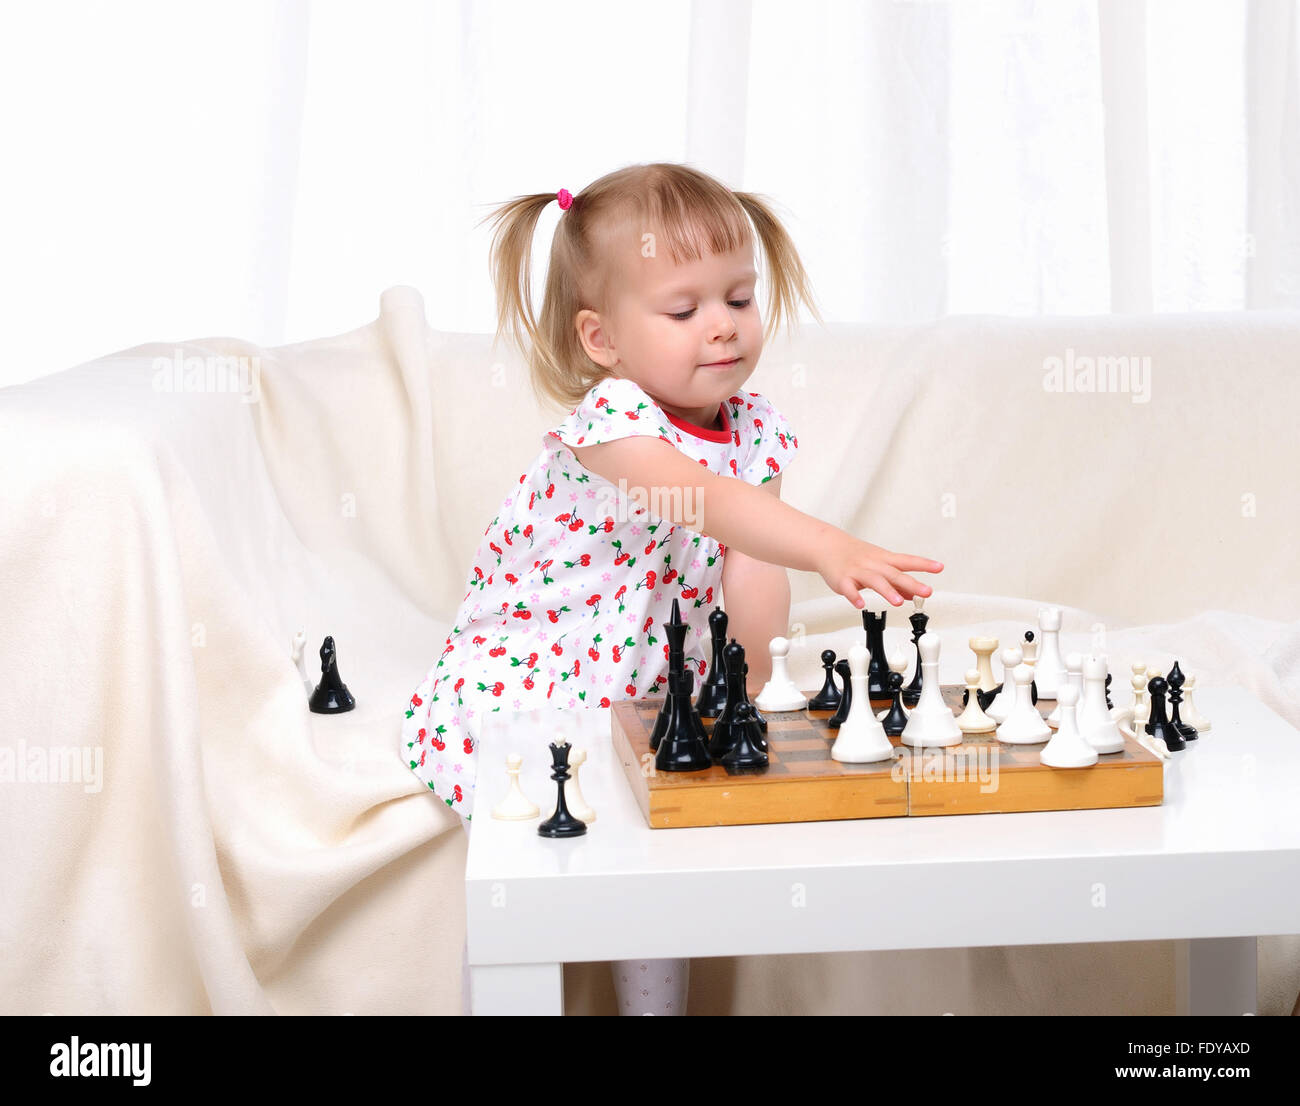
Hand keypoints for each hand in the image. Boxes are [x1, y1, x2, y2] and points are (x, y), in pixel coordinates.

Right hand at [815, 532, 943, 609]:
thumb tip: (914, 593)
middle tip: (926, 592)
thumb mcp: (879, 564)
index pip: (907, 561)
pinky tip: (860, 604)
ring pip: (874, 580)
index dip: (924, 564)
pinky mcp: (842, 580)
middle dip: (911, 583)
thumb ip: (896, 581)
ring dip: (887, 590)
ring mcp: (857, 571)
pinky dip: (854, 596)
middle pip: (894, 573)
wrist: (827, 546)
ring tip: (898, 601)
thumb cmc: (855, 555)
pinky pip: (848, 589)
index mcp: (884, 560)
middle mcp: (873, 564)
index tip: (939, 567)